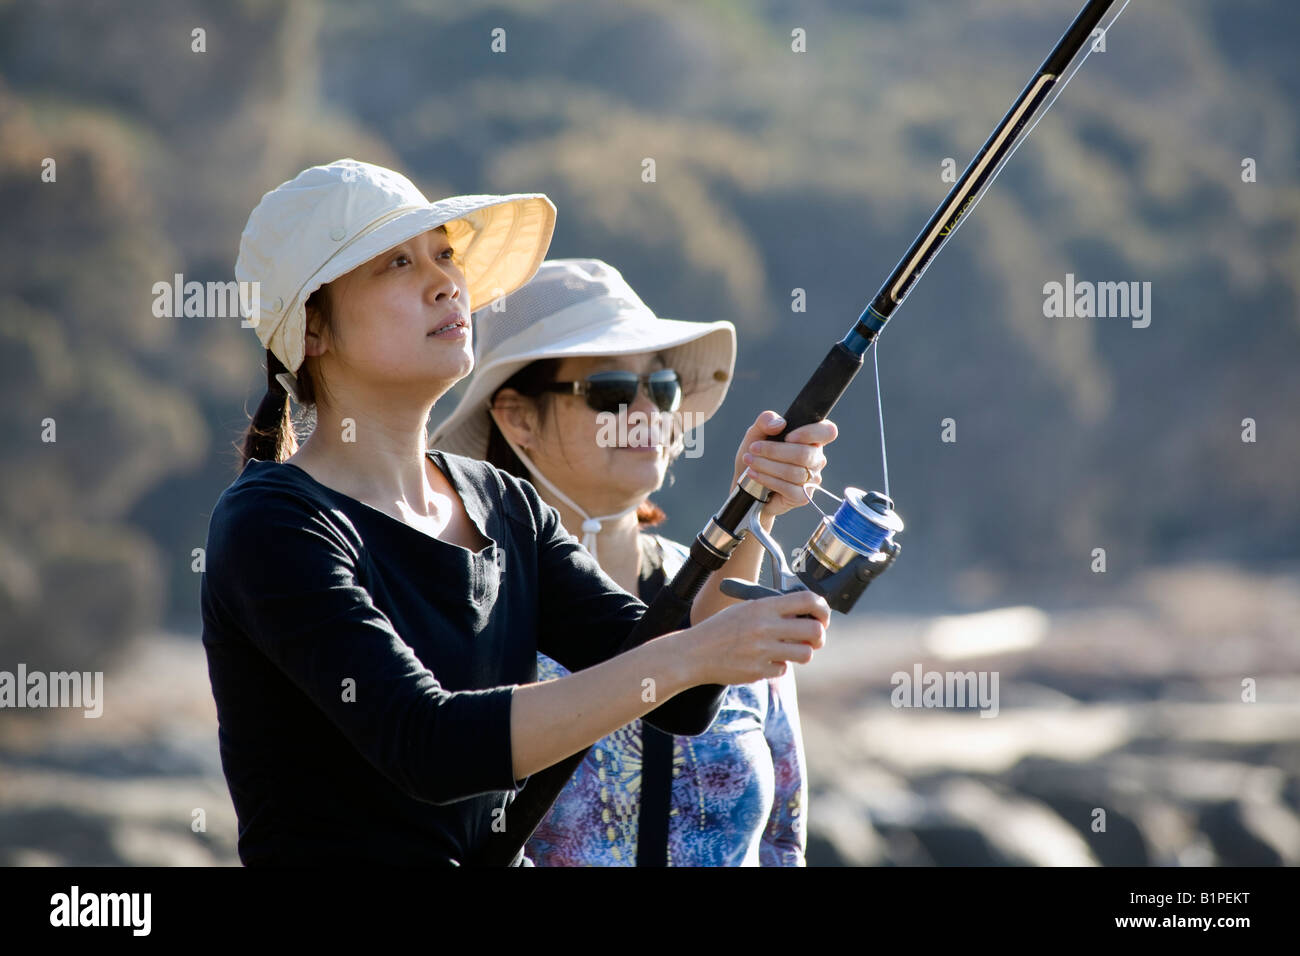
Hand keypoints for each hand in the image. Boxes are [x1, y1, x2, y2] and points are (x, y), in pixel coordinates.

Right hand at [681, 589, 829, 683]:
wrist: (694, 654)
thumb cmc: (719, 629)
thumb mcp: (745, 609)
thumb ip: (772, 610)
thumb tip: (804, 615)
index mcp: (763, 606)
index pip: (808, 600)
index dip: (822, 609)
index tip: (822, 616)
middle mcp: (765, 627)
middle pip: (814, 631)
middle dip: (819, 636)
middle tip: (813, 638)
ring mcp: (763, 651)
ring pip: (805, 654)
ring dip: (802, 653)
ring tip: (789, 650)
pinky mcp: (759, 671)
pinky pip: (783, 669)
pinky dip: (778, 666)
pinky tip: (763, 660)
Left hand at [731, 411, 838, 521]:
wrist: (746, 485)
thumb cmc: (756, 456)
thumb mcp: (756, 433)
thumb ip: (766, 421)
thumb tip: (780, 424)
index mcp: (812, 439)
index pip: (828, 432)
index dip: (810, 433)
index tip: (787, 436)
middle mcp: (816, 459)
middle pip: (804, 454)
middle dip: (774, 451)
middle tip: (753, 448)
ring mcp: (811, 480)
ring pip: (794, 472)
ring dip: (767, 465)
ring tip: (749, 461)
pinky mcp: (802, 497)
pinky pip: (789, 489)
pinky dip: (768, 480)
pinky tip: (754, 474)